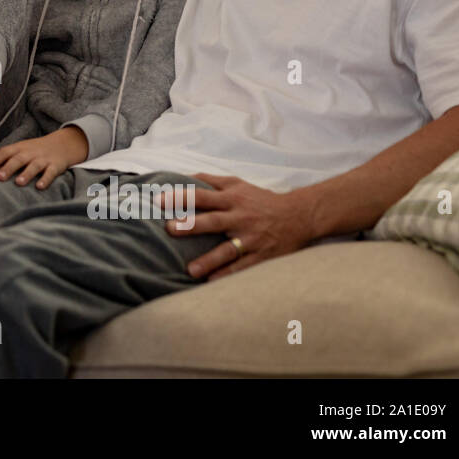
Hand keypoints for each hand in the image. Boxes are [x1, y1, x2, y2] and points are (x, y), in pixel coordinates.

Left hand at [0, 128, 87, 189]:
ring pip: (34, 166)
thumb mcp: (20, 149)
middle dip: (8, 168)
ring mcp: (43, 159)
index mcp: (19, 148)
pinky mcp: (56, 165)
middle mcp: (30, 153)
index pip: (5, 152)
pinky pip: (51, 172)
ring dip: (26, 174)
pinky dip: (46, 180)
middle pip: (18, 159)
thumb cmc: (35, 150)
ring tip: (18, 183)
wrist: (64, 143)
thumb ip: (4, 158)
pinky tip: (40, 187)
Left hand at [164, 174, 319, 280]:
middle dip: (191, 225)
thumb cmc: (260, 199)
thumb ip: (211, 181)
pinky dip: (228, 274)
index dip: (181, 197)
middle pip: (213, 221)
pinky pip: (243, 267)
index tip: (159, 200)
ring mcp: (252, 238)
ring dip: (209, 260)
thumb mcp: (237, 184)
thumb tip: (184, 176)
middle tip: (170, 229)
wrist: (299, 215)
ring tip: (190, 270)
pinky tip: (211, 282)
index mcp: (232, 199)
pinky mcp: (262, 255)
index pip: (202, 196)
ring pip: (228, 250)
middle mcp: (241, 218)